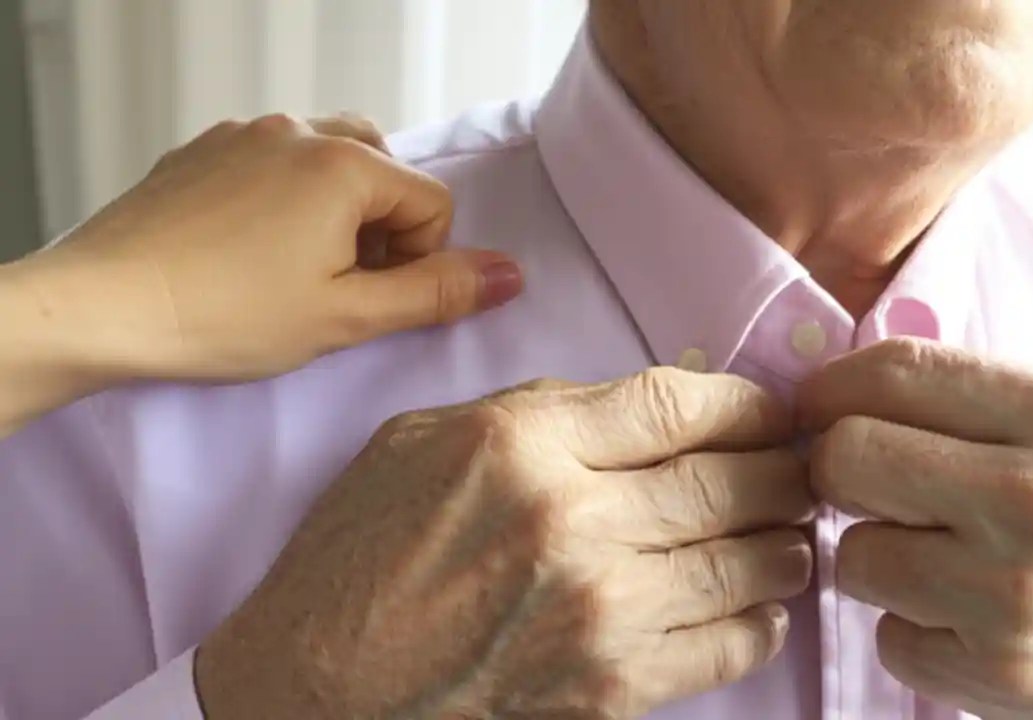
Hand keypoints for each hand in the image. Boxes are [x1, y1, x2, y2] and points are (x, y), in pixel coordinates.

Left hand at [14, 112, 521, 383]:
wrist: (100, 306)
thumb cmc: (224, 316)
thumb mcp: (345, 317)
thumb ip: (435, 293)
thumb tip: (512, 275)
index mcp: (345, 166)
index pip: (432, 203)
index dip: (418, 260)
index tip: (370, 299)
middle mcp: (300, 131)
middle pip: (385, 171)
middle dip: (380, 227)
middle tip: (338, 284)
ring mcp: (246, 133)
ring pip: (329, 159)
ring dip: (336, 209)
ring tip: (297, 267)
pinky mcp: (205, 149)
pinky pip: (275, 160)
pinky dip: (286, 198)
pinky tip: (250, 251)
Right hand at [196, 369, 815, 718]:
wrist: (313, 692)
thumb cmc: (358, 559)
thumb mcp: (424, 441)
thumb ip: (540, 409)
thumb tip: (649, 409)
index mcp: (524, 444)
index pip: (679, 405)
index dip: (748, 404)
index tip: (772, 412)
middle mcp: (572, 520)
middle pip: (730, 480)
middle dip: (784, 470)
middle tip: (803, 470)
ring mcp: (597, 612)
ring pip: (746, 562)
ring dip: (787, 542)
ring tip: (794, 532)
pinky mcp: (609, 689)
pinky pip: (728, 646)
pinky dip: (762, 620)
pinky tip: (763, 602)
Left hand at [798, 338, 1032, 719]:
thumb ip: (990, 397)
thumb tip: (866, 383)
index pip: (893, 373)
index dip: (829, 387)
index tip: (818, 406)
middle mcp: (1032, 499)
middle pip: (845, 457)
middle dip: (838, 470)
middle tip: (864, 486)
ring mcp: (1008, 593)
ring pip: (854, 556)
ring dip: (878, 558)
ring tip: (935, 560)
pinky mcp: (992, 673)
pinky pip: (887, 636)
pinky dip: (912, 629)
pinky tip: (963, 619)